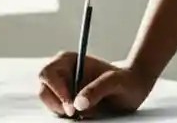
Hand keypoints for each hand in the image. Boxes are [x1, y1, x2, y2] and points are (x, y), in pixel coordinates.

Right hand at [38, 52, 155, 118]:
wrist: (132, 90)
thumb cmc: (125, 81)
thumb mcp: (116, 82)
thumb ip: (98, 88)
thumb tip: (79, 103)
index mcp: (68, 60)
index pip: (48, 74)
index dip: (56, 91)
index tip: (71, 107)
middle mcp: (61, 74)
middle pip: (44, 90)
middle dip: (56, 104)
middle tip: (74, 114)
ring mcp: (62, 89)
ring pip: (49, 104)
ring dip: (62, 111)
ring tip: (83, 113)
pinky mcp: (66, 103)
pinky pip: (58, 112)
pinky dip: (66, 116)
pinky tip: (83, 114)